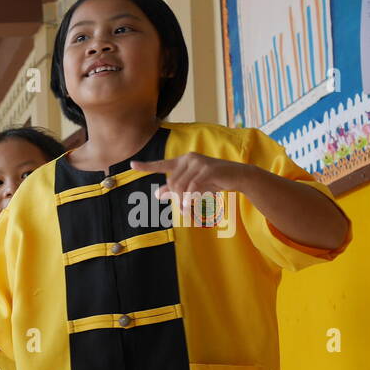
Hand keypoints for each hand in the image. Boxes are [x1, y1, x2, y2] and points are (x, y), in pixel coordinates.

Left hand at [131, 153, 250, 221]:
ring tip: (187, 210)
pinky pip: (191, 187)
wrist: (237, 176)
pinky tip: (189, 206)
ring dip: (182, 201)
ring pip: (180, 186)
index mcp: (183, 161)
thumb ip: (175, 189)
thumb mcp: (192, 186)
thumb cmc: (213, 181)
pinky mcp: (207, 168)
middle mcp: (188, 158)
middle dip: (175, 198)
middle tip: (182, 210)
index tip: (131, 165)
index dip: (146, 166)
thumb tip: (157, 194)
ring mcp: (198, 162)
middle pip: (171, 182)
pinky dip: (189, 198)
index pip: (161, 164)